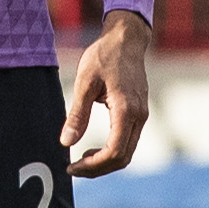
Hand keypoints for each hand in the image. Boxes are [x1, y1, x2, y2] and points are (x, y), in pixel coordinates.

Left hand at [61, 10, 152, 176]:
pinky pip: (128, 142)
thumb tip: (66, 143)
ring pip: (127, 152)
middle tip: (73, 169)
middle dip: (97, 168)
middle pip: (123, 158)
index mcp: (125, 109)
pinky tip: (93, 149)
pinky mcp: (140, 113)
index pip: (114, 151)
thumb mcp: (85, 82)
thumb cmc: (104, 56)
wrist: (127, 39)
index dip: (93, 165)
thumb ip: (77, 114)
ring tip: (81, 161)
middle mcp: (139, 116)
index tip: (72, 167)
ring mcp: (142, 115)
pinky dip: (112, 152)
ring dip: (105, 162)